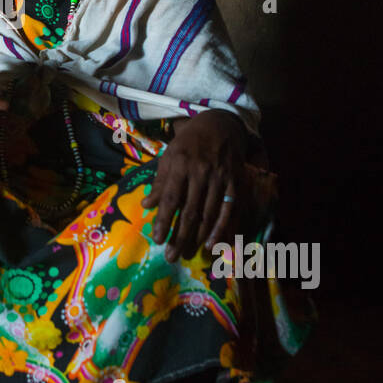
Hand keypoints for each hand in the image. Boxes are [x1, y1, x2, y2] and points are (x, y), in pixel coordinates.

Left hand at [143, 110, 247, 262]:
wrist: (220, 125)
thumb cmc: (189, 143)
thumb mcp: (169, 156)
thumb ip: (160, 182)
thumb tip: (146, 205)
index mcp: (181, 164)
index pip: (171, 198)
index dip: (163, 220)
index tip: (156, 239)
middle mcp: (201, 172)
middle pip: (190, 211)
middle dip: (179, 236)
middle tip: (171, 257)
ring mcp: (221, 179)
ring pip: (209, 214)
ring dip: (198, 238)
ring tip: (187, 254)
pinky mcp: (236, 183)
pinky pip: (229, 210)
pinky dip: (221, 229)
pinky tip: (213, 244)